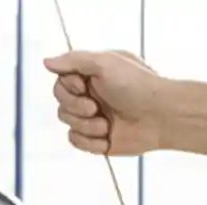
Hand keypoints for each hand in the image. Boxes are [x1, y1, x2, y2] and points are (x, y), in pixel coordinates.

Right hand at [44, 50, 168, 155]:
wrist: (161, 117)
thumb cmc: (137, 86)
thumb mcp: (104, 63)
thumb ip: (74, 60)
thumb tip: (46, 62)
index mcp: (92, 75)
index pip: (60, 82)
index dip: (68, 87)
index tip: (85, 86)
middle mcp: (90, 95)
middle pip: (60, 103)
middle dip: (76, 108)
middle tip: (96, 108)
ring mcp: (93, 118)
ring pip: (67, 123)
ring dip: (86, 125)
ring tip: (107, 125)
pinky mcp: (96, 139)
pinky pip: (75, 141)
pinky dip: (89, 142)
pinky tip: (107, 138)